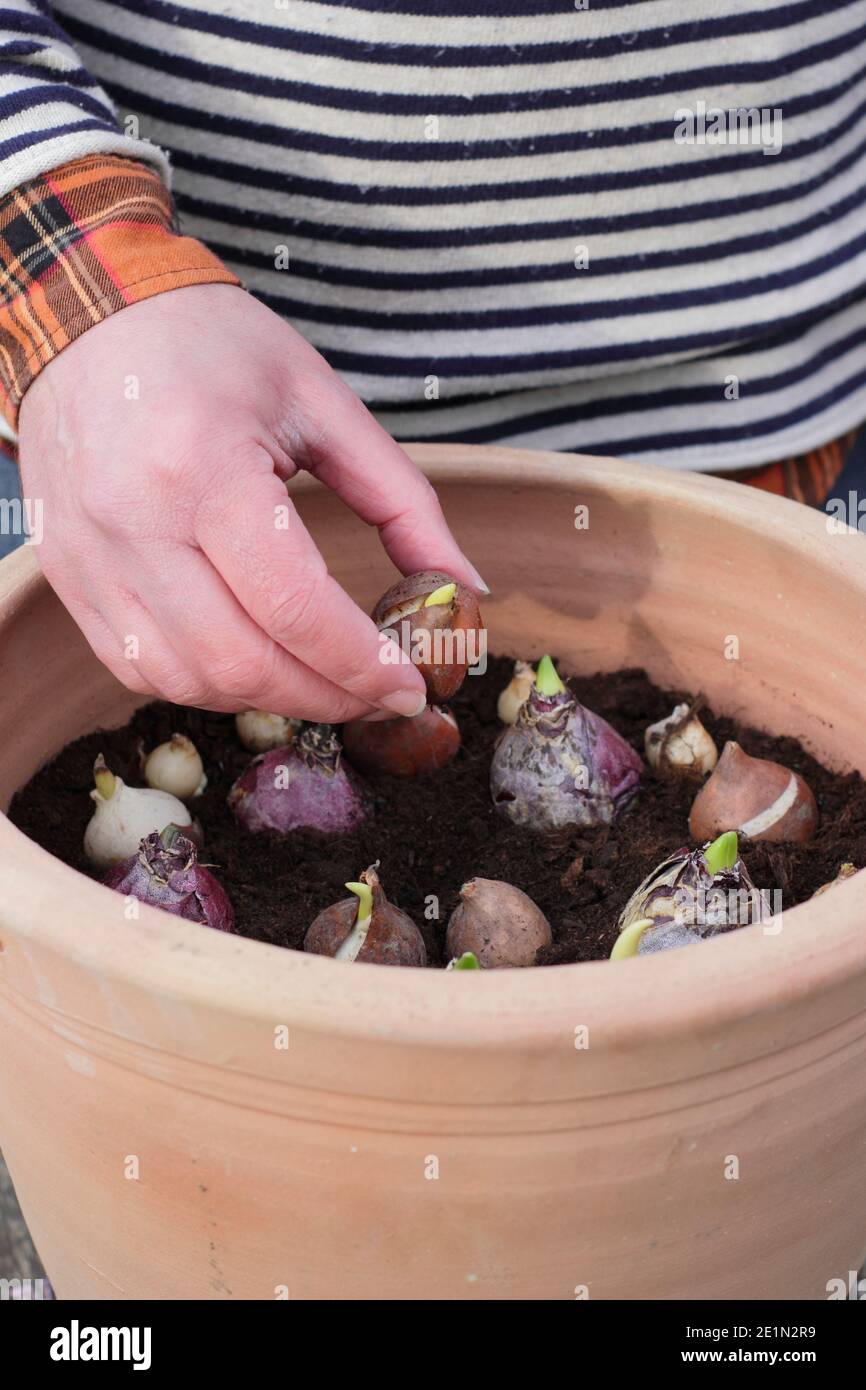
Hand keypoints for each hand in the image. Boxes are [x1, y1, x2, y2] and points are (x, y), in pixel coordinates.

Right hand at [18, 284, 484, 721]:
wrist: (89, 316)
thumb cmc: (213, 347)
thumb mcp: (324, 403)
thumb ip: (404, 502)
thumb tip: (466, 587)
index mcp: (204, 466)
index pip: (295, 608)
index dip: (363, 665)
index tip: (413, 689)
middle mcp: (135, 523)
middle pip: (242, 662)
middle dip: (327, 695)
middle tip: (377, 694)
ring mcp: (89, 558)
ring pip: (189, 680)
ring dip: (269, 698)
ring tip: (322, 677)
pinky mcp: (68, 579)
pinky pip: (139, 668)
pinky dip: (207, 684)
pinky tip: (253, 662)